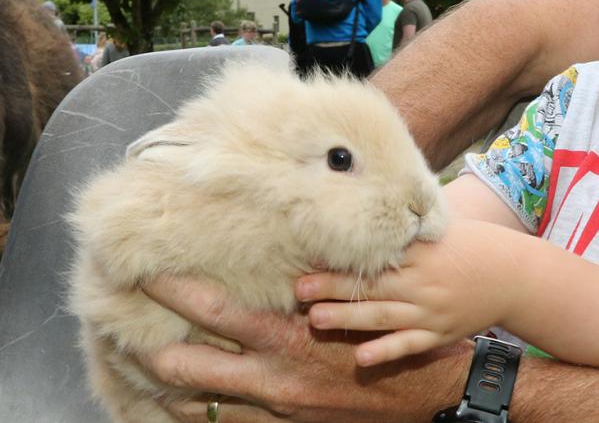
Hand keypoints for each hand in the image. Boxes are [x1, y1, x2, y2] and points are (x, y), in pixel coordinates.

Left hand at [141, 275, 469, 421]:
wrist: (424, 394)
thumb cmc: (388, 336)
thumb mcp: (354, 301)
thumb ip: (312, 281)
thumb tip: (277, 246)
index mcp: (289, 337)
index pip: (216, 310)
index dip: (176, 290)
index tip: (146, 268)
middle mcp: (273, 376)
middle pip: (188, 367)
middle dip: (147, 348)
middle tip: (120, 325)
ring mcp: (275, 408)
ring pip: (197, 405)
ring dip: (164, 387)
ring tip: (136, 365)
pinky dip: (197, 415)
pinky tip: (178, 403)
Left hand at [300, 220, 526, 366]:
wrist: (515, 277)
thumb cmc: (474, 246)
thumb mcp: (442, 228)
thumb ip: (408, 227)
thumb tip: (373, 202)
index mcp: (421, 251)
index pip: (376, 254)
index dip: (343, 258)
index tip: (311, 256)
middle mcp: (422, 281)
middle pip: (371, 285)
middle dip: (333, 287)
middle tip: (299, 288)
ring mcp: (430, 310)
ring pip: (382, 316)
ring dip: (348, 318)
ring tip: (316, 319)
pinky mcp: (438, 333)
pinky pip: (408, 345)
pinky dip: (386, 351)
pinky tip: (362, 357)